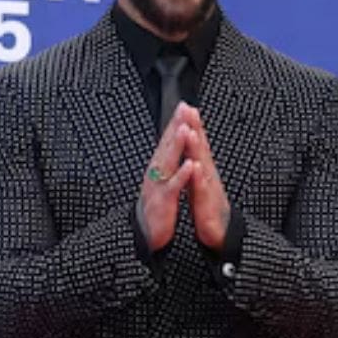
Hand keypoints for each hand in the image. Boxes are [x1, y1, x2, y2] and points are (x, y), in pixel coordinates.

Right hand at [137, 105, 198, 251]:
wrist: (147, 232)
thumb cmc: (158, 204)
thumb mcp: (162, 179)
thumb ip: (167, 161)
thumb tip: (172, 144)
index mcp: (159, 167)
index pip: (168, 141)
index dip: (176, 123)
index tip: (185, 106)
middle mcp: (156, 172)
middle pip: (166, 146)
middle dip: (175, 126)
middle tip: (184, 108)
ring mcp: (158, 186)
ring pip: (167, 162)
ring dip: (176, 145)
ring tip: (185, 129)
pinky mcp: (162, 202)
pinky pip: (173, 187)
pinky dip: (181, 175)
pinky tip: (190, 165)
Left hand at [175, 104, 231, 251]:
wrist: (219, 232)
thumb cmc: (208, 206)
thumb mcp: (200, 181)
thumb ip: (197, 163)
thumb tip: (192, 147)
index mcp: (203, 169)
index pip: (197, 143)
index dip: (192, 124)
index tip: (186, 106)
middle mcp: (207, 174)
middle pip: (201, 147)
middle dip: (195, 127)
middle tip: (189, 109)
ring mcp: (208, 188)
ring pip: (202, 164)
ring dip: (197, 148)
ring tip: (191, 131)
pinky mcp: (208, 204)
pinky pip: (202, 189)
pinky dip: (198, 178)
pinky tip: (196, 168)